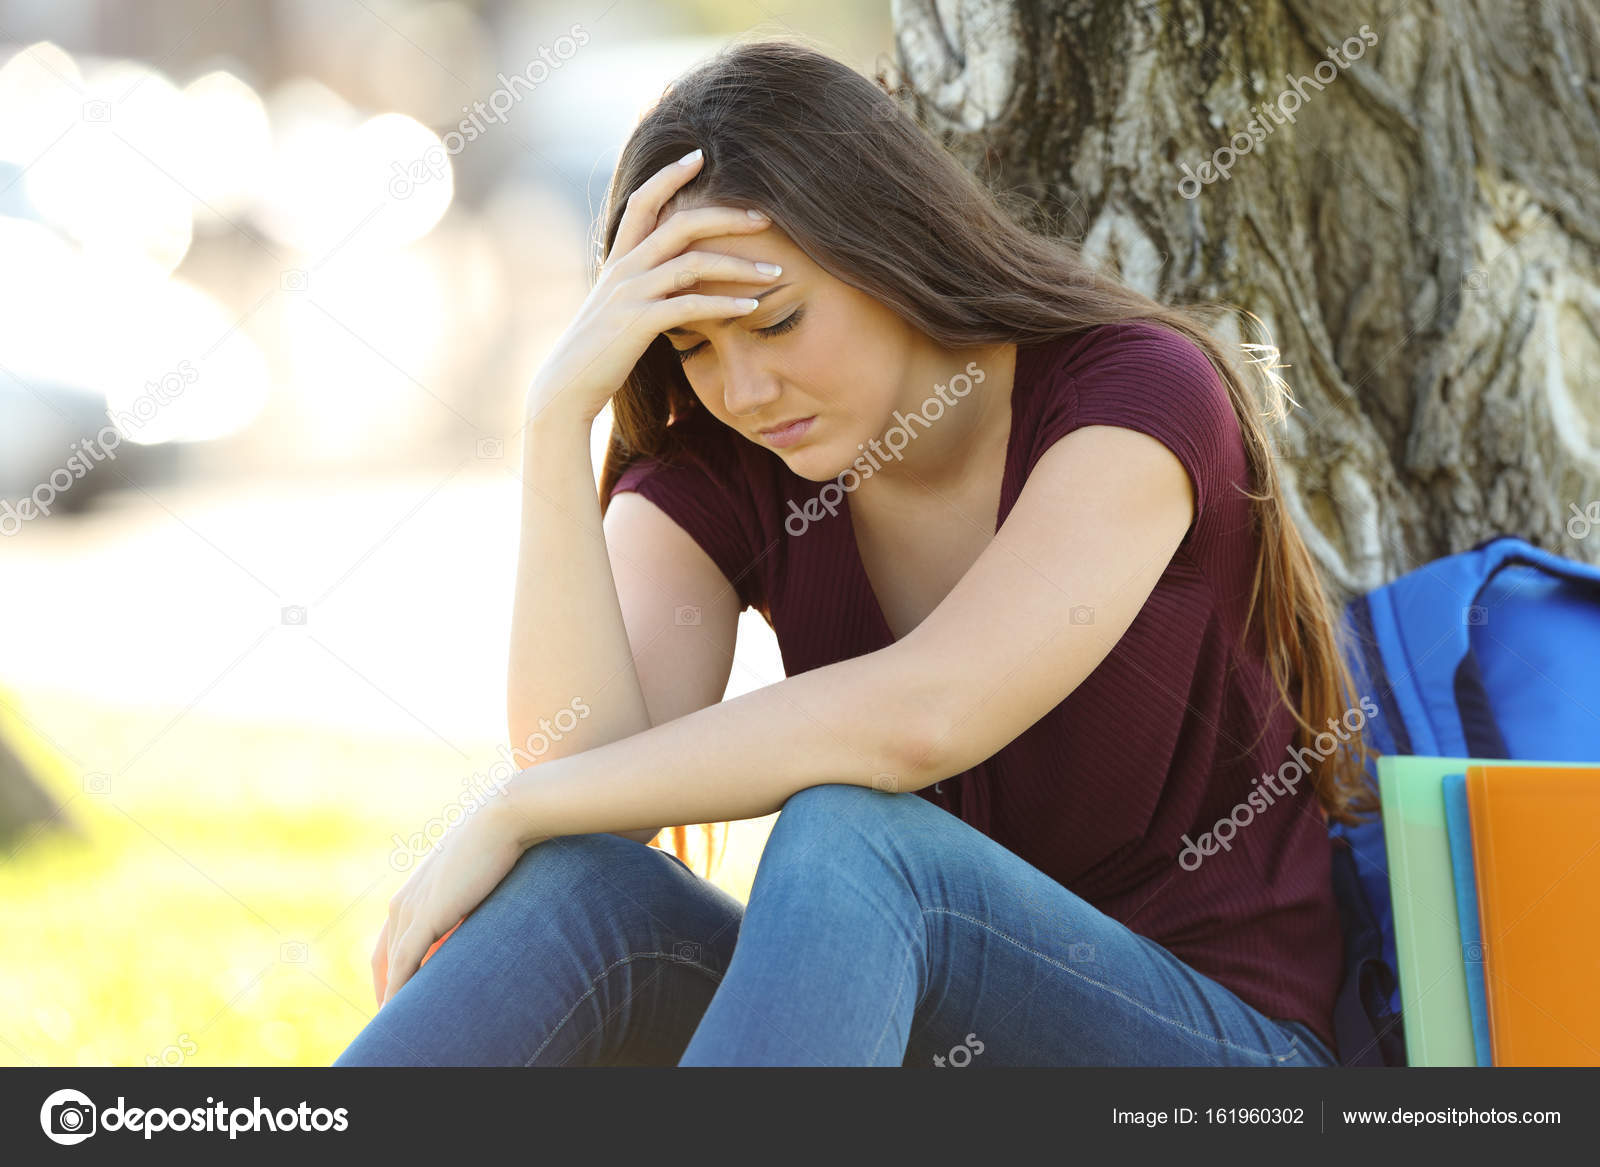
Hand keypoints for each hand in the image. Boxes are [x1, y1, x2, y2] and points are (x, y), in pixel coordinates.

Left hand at [371, 803, 546, 1006]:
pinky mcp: (425, 917)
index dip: (390, 973)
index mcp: (412, 892)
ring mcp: (410, 910)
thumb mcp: (477, 879)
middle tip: (394, 1021)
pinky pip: (404, 963)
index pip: (389, 943)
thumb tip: (481, 917)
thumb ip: (469, 902)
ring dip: (392, 997)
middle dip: (385, 991)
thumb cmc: (498, 843)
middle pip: (382, 960)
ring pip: (391, 966)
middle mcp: (403, 902)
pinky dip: (399, 989)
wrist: (501, 818)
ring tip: (399, 1026)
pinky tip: (401, 1010)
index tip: (399, 996)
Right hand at [525, 147, 781, 427]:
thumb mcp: (617, 306)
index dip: (670, 175)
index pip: (644, 201)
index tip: (700, 156)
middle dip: (726, 216)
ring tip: (776, 272)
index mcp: (619, 258)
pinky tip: (753, 306)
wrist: (567, 386)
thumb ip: (641, 284)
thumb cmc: (599, 350)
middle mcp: (624, 268)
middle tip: (765, 217)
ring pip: (693, 264)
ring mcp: (630, 294)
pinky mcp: (638, 324)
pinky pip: (691, 306)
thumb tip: (671, 273)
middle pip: (680, 223)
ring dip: (740, 266)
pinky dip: (726, 304)